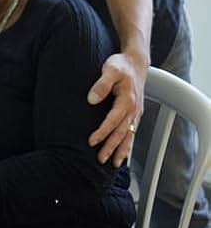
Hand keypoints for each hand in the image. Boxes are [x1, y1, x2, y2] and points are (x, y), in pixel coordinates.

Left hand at [87, 51, 147, 165]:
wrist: (136, 63)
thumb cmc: (122, 66)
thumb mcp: (110, 70)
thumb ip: (101, 84)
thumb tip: (91, 99)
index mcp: (126, 100)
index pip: (112, 121)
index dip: (102, 132)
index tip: (91, 142)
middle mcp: (133, 110)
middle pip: (121, 133)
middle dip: (111, 147)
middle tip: (101, 160)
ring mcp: (135, 113)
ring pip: (129, 135)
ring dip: (122, 150)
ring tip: (115, 164)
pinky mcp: (135, 113)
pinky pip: (132, 132)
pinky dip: (128, 144)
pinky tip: (124, 152)